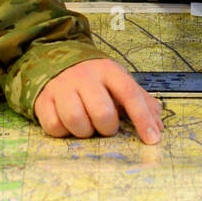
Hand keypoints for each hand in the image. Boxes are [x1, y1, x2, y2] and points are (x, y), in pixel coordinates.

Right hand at [34, 58, 163, 143]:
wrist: (56, 61)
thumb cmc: (96, 81)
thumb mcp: (120, 84)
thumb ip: (142, 103)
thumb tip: (158, 128)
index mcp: (109, 71)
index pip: (130, 95)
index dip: (142, 119)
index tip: (152, 139)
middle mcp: (85, 77)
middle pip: (102, 113)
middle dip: (108, 128)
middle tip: (106, 126)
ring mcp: (62, 87)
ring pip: (76, 121)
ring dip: (85, 132)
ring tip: (86, 125)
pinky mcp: (43, 100)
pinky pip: (54, 126)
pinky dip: (63, 132)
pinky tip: (68, 124)